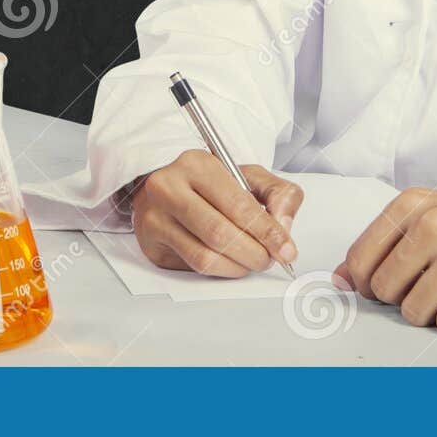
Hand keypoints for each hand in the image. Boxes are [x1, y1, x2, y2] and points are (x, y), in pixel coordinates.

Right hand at [130, 149, 302, 276]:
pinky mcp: (151, 244)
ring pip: (206, 257)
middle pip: (220, 235)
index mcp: (196, 165)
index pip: (238, 205)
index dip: (267, 232)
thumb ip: (277, 193)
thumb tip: (283, 227)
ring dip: (238, 267)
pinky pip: (193, 268)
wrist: (165, 185)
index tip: (285, 249)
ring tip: (251, 260)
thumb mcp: (247, 174)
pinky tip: (230, 261)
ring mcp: (155, 218)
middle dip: (254, 254)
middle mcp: (169, 188)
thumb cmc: (207, 182)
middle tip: (268, 258)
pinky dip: (220, 271)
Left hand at [334, 188, 436, 334]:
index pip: (360, 259)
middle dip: (399, 298)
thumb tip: (339, 278)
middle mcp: (436, 224)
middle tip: (426, 286)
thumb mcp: (430, 213)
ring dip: (428, 312)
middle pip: (385, 290)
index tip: (378, 287)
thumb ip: (383, 242)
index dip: (364, 283)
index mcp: (413, 204)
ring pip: (415, 311)